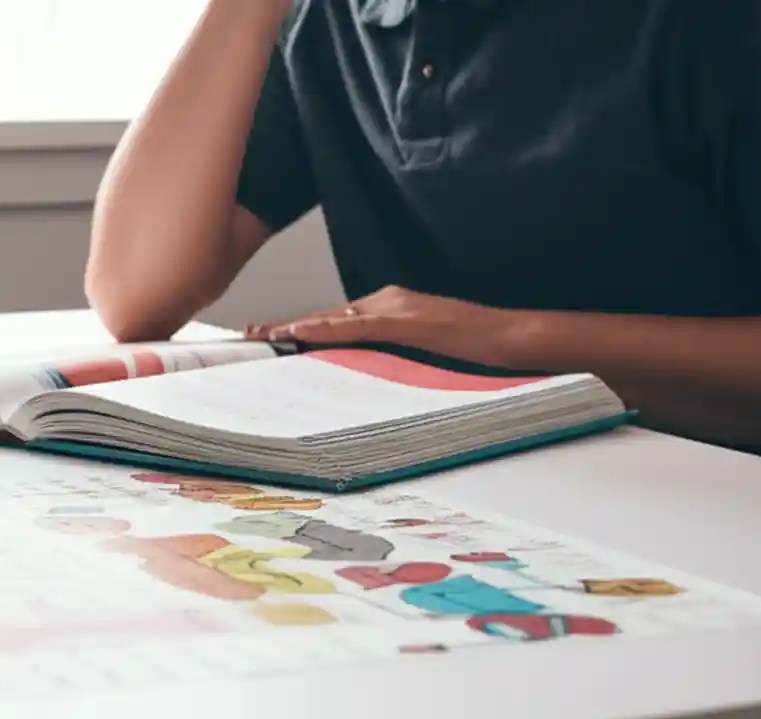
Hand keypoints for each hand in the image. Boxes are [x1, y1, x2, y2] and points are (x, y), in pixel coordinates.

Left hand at [244, 285, 526, 366]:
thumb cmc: (470, 351)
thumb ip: (390, 356)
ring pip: (334, 317)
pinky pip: (356, 325)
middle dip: (287, 326)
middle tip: (250, 336)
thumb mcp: (420, 354)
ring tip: (262, 336)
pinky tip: (300, 334)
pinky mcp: (405, 319)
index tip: (268, 337)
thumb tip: (361, 374)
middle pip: (327, 315)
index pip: (335, 319)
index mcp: (389, 308)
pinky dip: (325, 329)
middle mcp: (386, 300)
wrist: (510, 338)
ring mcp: (395, 307)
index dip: (300, 328)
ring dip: (296, 326)